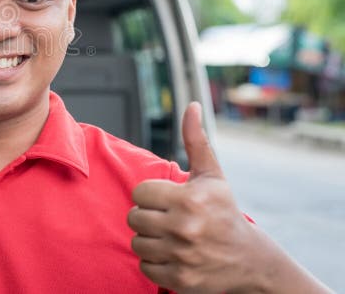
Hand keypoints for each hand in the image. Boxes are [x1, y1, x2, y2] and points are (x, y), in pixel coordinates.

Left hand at [127, 102, 256, 292]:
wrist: (249, 260)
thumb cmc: (224, 211)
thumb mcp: (212, 175)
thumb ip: (196, 141)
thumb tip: (191, 106)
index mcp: (189, 199)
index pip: (139, 193)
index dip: (151, 196)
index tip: (167, 200)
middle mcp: (185, 227)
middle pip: (134, 218)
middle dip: (148, 217)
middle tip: (168, 219)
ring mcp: (182, 255)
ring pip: (137, 242)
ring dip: (150, 240)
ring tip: (170, 237)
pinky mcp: (180, 279)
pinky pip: (145, 267)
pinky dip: (155, 262)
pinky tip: (173, 255)